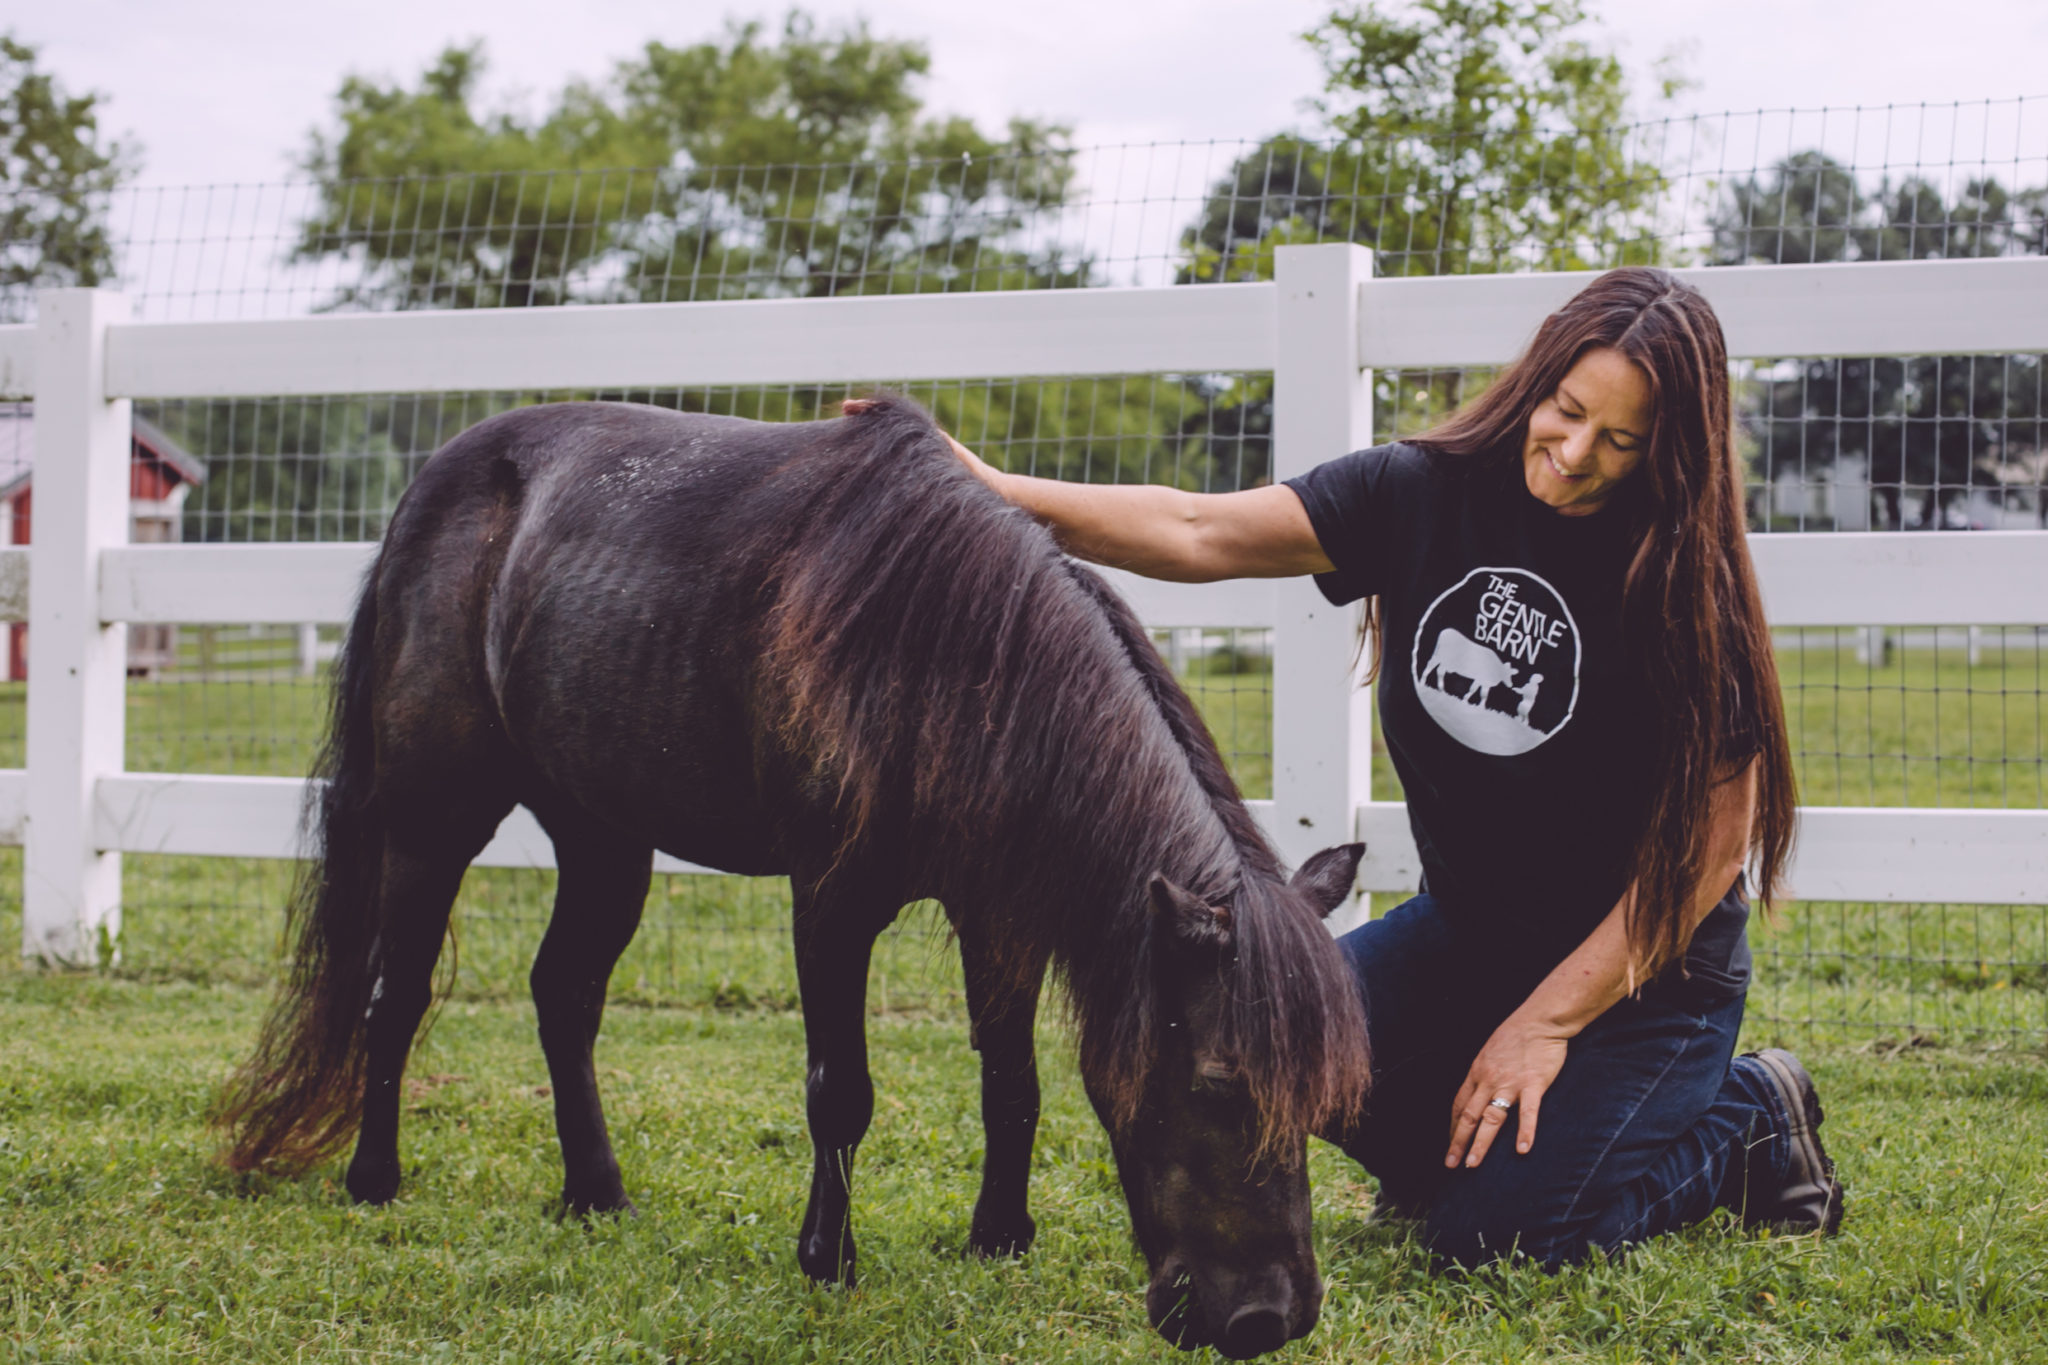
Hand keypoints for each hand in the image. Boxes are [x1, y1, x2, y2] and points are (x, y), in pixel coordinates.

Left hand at [1445, 1013, 1570, 1168]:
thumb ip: (1484, 1073)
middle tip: (1451, 1164)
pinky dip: (1524, 1131)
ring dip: (1480, 1143)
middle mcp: (1488, 1080)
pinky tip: (1521, 1150)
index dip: (1454, 1127)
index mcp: (1477, 1073)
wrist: (1539, 1019)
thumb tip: (1479, 1090)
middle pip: (1469, 1117)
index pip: (1460, 1106)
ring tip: (1472, 1164)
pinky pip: (1527, 1112)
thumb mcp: (1490, 1052)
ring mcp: (1509, 1083)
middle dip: (1458, 1142)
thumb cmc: (1516, 1034)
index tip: (1451, 1144)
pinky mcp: (1532, 1084)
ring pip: (1491, 1118)